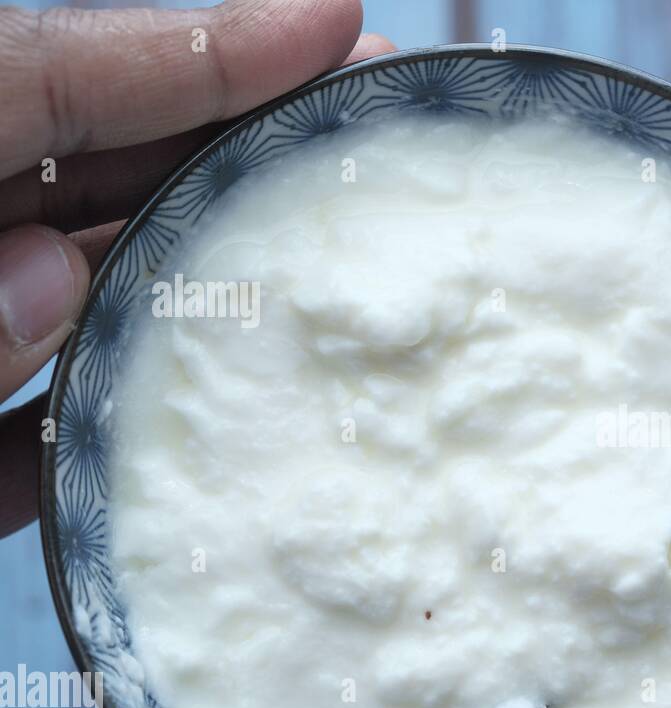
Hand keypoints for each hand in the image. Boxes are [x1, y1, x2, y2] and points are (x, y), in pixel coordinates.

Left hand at [0, 0, 393, 537]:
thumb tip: (52, 284)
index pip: (38, 79)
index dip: (199, 49)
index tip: (338, 21)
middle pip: (84, 176)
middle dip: (222, 141)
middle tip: (363, 110)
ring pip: (74, 301)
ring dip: (190, 288)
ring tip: (322, 263)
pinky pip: (39, 435)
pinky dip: (116, 429)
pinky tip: (218, 434)